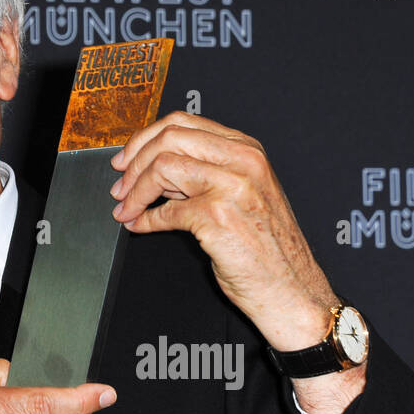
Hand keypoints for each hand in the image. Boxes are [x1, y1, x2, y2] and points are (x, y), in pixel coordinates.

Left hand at [109, 111, 365, 413]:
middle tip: (119, 185)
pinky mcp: (218, 217)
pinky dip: (144, 220)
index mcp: (248, 150)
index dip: (145, 139)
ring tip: (126, 209)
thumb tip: (154, 166)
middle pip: (169, 139)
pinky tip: (141, 226)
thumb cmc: (269, 248)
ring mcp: (232, 187)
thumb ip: (205, 172)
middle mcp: (244, 162)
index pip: (183, 122)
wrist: (293, 291)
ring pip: (162, 167)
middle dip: (134, 162)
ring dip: (135, 191)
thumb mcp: (244, 193)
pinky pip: (165, 211)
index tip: (127, 158)